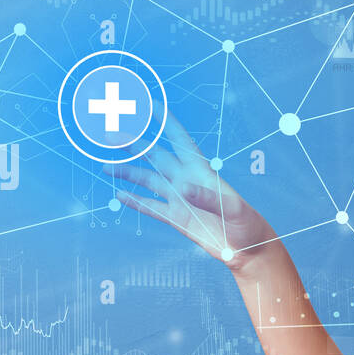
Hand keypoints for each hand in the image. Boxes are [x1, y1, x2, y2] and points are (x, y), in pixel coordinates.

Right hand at [107, 111, 277, 273]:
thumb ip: (208, 197)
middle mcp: (186, 180)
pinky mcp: (176, 218)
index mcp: (201, 171)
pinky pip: (151, 207)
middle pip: (155, 156)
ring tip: (106, 167)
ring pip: (148, 180)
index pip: (179, 139)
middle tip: (110, 136)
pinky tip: (120, 195)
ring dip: (128, 173)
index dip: (165, 121)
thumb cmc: (246, 224)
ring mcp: (179, 199)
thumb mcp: (232, 209)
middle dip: (133, 145)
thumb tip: (183, 187)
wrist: (247, 250)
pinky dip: (135, 201)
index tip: (149, 105)